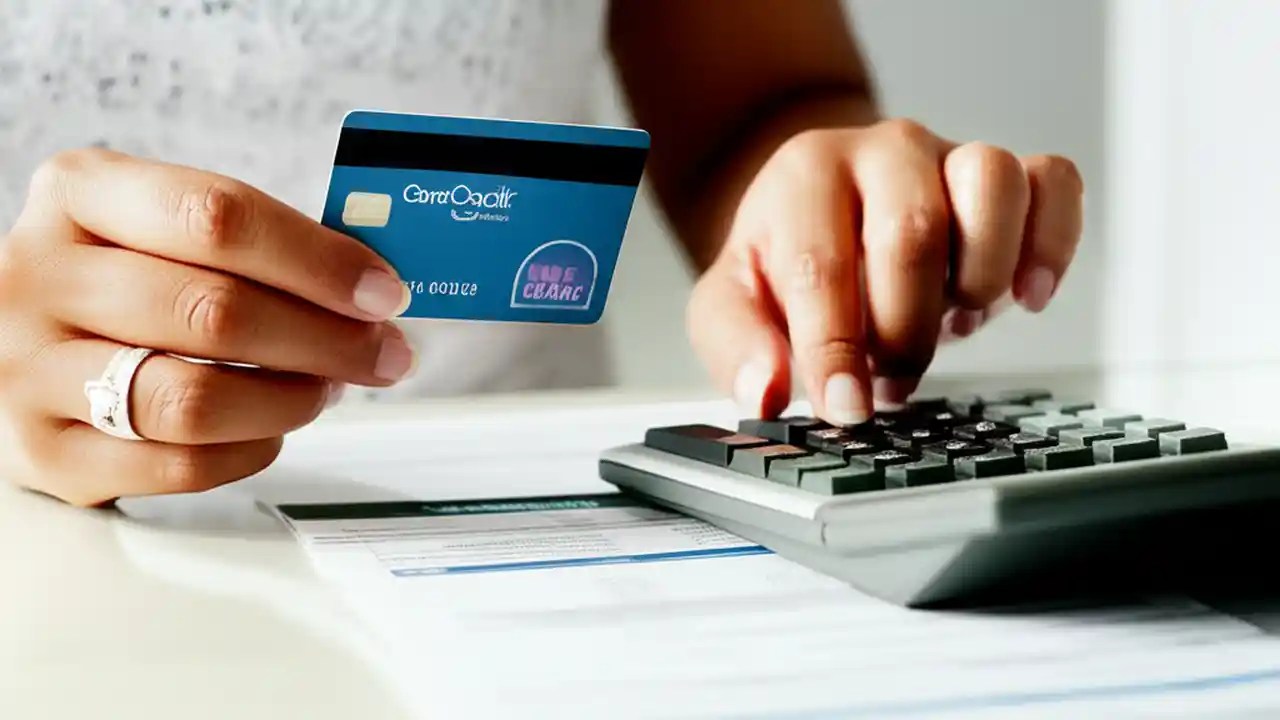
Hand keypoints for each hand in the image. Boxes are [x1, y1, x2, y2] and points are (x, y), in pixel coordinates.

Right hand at [0, 149, 416, 505]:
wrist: (9, 346)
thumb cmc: (116, 283)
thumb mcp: (156, 228)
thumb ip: (250, 244)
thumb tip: (373, 287)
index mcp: (79, 195)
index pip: (216, 216)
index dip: (317, 260)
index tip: (384, 291)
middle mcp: (38, 277)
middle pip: (214, 312)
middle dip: (326, 339)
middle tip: (383, 352)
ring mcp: (29, 371)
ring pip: (193, 399)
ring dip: (289, 399)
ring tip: (326, 388)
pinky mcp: (44, 455)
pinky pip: (177, 465)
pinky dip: (249, 449)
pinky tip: (271, 427)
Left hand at [687, 119, 1082, 424]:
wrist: (827, 211)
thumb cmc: (784, 263)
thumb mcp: (731, 307)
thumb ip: (736, 347)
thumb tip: (766, 389)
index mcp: (804, 177)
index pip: (822, 263)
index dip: (836, 347)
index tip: (846, 405)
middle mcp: (882, 151)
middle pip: (911, 232)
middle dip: (904, 330)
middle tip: (890, 376)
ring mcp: (951, 155)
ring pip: (990, 185)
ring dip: (978, 279)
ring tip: (951, 325)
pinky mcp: (1010, 176)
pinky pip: (1053, 183)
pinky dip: (1053, 244)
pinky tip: (1026, 297)